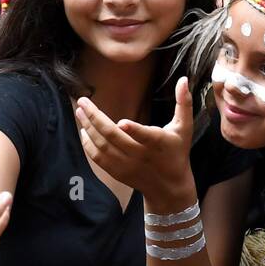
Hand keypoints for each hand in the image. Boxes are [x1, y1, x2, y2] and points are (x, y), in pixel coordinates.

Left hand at [76, 77, 193, 202]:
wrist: (169, 186)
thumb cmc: (178, 151)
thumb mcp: (185, 127)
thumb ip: (183, 103)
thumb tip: (183, 79)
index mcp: (159, 143)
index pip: (146, 137)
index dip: (134, 131)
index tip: (122, 122)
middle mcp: (141, 155)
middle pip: (115, 138)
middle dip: (96, 118)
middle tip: (83, 101)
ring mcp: (128, 165)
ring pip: (103, 147)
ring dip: (88, 129)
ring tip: (79, 112)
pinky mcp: (118, 172)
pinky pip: (99, 159)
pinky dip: (88, 145)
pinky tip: (83, 131)